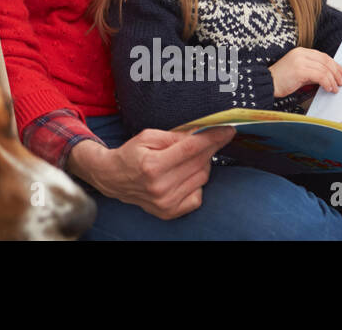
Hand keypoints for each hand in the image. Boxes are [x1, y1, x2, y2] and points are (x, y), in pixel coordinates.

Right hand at [68, 127, 234, 219]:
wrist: (114, 178)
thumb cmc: (131, 154)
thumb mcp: (147, 136)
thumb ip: (174, 136)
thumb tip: (200, 133)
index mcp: (153, 165)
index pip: (191, 148)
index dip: (212, 138)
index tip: (228, 130)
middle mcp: (160, 187)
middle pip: (199, 163)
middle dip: (211, 147)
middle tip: (214, 137)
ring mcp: (166, 202)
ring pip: (202, 178)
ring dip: (203, 163)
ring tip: (192, 156)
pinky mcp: (170, 212)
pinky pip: (198, 195)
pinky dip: (197, 182)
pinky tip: (186, 174)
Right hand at [269, 47, 341, 96]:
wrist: (267, 83)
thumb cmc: (282, 80)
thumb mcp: (300, 72)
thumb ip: (313, 71)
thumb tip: (329, 76)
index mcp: (300, 51)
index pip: (323, 56)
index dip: (334, 64)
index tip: (341, 72)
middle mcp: (301, 53)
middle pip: (325, 61)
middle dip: (336, 72)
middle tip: (341, 82)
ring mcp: (300, 60)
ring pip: (324, 69)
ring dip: (332, 80)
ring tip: (334, 88)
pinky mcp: (300, 70)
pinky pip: (319, 75)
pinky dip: (327, 83)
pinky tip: (328, 88)